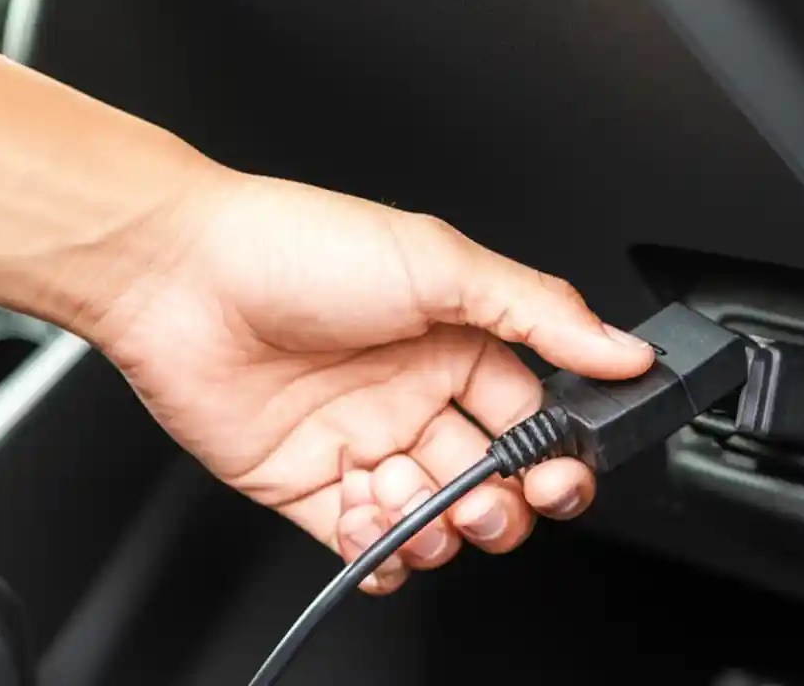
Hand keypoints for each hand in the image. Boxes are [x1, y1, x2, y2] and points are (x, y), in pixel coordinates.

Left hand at [90, 169, 653, 593]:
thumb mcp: (441, 263)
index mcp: (457, 342)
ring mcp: (362, 443)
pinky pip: (360, 544)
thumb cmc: (300, 249)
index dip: (553, 455)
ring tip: (404, 494)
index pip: (533, 417)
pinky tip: (368, 525)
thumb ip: (540, 313)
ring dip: (434, 528)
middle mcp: (414, 395)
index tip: (557, 473)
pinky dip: (377, 553)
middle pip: (490, 482)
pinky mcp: (306, 485)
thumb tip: (625, 348)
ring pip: (432, 520)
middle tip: (487, 501)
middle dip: (500, 506)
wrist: (178, 275)